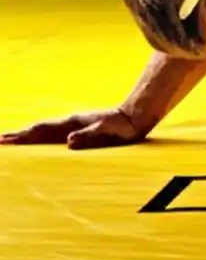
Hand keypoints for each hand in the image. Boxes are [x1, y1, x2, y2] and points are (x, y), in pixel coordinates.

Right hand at [1, 108, 145, 149]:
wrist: (137, 116)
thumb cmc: (123, 126)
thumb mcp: (107, 131)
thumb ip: (89, 136)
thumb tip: (68, 142)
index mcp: (72, 123)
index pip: (42, 130)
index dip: (23, 136)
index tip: (4, 140)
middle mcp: (70, 123)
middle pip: (39, 130)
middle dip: (19, 135)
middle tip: (0, 140)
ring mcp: (76, 126)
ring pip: (47, 131)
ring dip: (30, 136)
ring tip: (14, 139)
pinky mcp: (82, 130)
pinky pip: (57, 135)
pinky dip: (44, 138)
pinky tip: (42, 142)